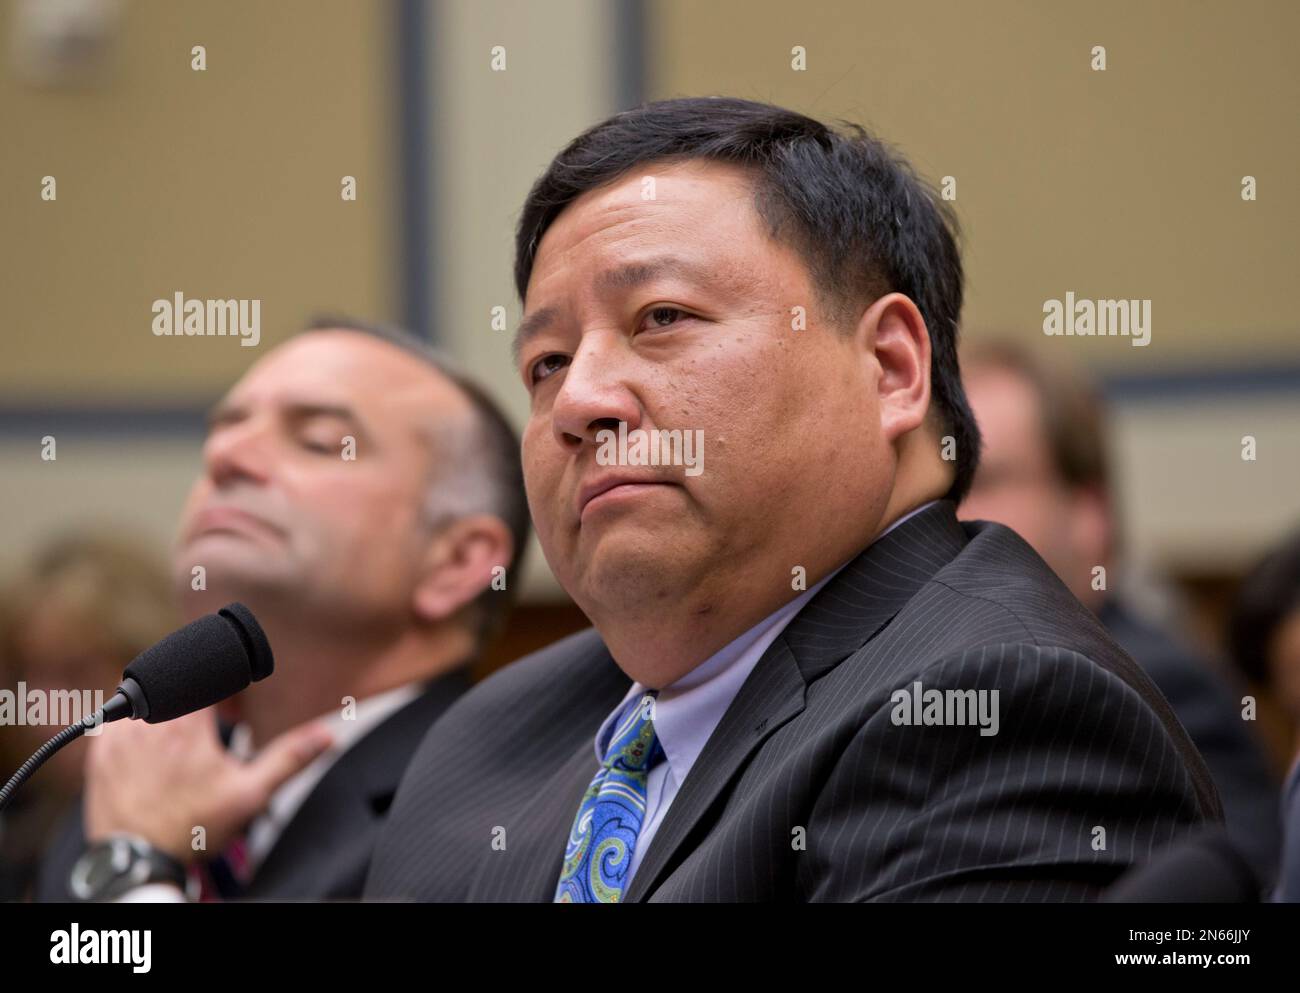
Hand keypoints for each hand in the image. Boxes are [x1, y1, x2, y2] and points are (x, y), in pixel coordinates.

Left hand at [83, 708, 333, 863]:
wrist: (140, 863)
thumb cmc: (195, 828)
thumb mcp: (251, 794)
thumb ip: (290, 758)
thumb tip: (327, 736)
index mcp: (188, 722)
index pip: (208, 677)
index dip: (224, 692)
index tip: (230, 713)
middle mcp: (149, 719)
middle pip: (178, 686)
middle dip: (196, 702)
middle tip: (208, 735)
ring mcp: (119, 734)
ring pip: (149, 701)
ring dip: (167, 713)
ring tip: (180, 749)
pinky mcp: (100, 751)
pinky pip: (119, 721)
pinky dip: (138, 727)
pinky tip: (152, 755)